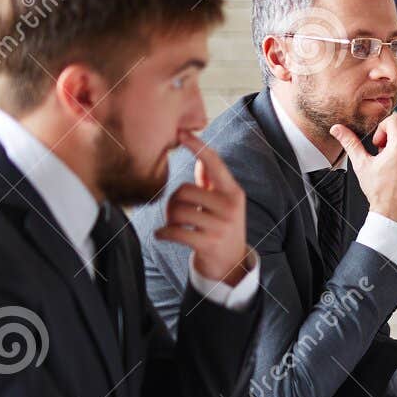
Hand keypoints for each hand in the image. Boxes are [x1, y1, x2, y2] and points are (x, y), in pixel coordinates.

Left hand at [155, 132, 254, 285]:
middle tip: (175, 212)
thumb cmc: (221, 227)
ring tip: (173, 225)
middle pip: (184, 191)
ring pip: (177, 211)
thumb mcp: (223, 203)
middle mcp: (230, 206)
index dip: (198, 147)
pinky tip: (163, 235)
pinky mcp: (209, 243)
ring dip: (168, 220)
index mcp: (233, 192)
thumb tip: (201, 155)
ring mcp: (221, 225)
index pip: (215, 164)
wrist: (231, 263)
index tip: (183, 133)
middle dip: (172, 202)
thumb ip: (212, 181)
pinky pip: (174, 231)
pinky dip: (162, 234)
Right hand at [331, 114, 396, 228]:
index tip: (377, 145)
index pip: (394, 120)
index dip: (382, 129)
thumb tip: (337, 128)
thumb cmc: (378, 191)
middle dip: (390, 140)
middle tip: (382, 157)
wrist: (395, 216)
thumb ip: (350, 143)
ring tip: (391, 168)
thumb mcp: (362, 165)